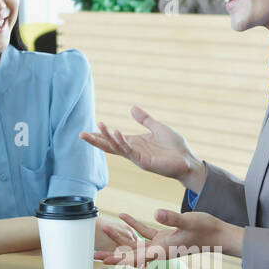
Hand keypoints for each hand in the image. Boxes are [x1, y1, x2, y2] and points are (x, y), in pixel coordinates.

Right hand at [80, 105, 204, 191]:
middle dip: (95, 140)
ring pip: (117, 147)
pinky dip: (122, 141)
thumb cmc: (175, 147)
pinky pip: (129, 150)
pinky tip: (116, 132)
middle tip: (80, 134)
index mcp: (134, 143)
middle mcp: (132, 150)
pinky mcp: (144, 161)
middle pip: (109, 145)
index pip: (112, 139)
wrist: (188, 160)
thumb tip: (132, 107)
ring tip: (98, 126)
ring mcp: (137, 157)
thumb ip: (144, 119)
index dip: (100, 136)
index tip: (86, 131)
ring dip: (107, 137)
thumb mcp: (157, 128)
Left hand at [95, 208, 242, 266]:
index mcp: (162, 250)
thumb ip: (172, 218)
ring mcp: (161, 244)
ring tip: (102, 228)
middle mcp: (159, 250)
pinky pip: (145, 232)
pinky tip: (122, 216)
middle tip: (92, 255)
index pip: (134, 257)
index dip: (118, 259)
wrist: (220, 235)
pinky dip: (133, 224)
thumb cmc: (206, 229)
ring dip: (118, 236)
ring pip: (134, 242)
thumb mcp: (188, 221)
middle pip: (129, 254)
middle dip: (111, 253)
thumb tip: (156, 213)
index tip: (102, 261)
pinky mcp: (165, 237)